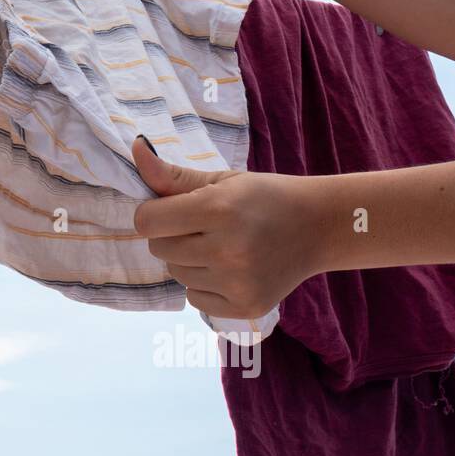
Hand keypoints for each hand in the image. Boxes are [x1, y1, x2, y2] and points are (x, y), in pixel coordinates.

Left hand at [130, 136, 323, 320]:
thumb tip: (135, 148)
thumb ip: (172, 175)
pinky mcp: (245, 307)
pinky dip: (204, 285)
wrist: (319, 228)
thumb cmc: (264, 198)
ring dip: (189, 261)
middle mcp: (227, 249)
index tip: (172, 210)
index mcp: (218, 209)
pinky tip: (230, 269)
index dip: (153, 214)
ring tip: (223, 246)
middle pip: (159, 249)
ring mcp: (237, 282)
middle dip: (173, 236)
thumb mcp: (221, 180)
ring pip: (176, 274)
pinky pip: (194, 299)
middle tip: (206, 227)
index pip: (147, 222)